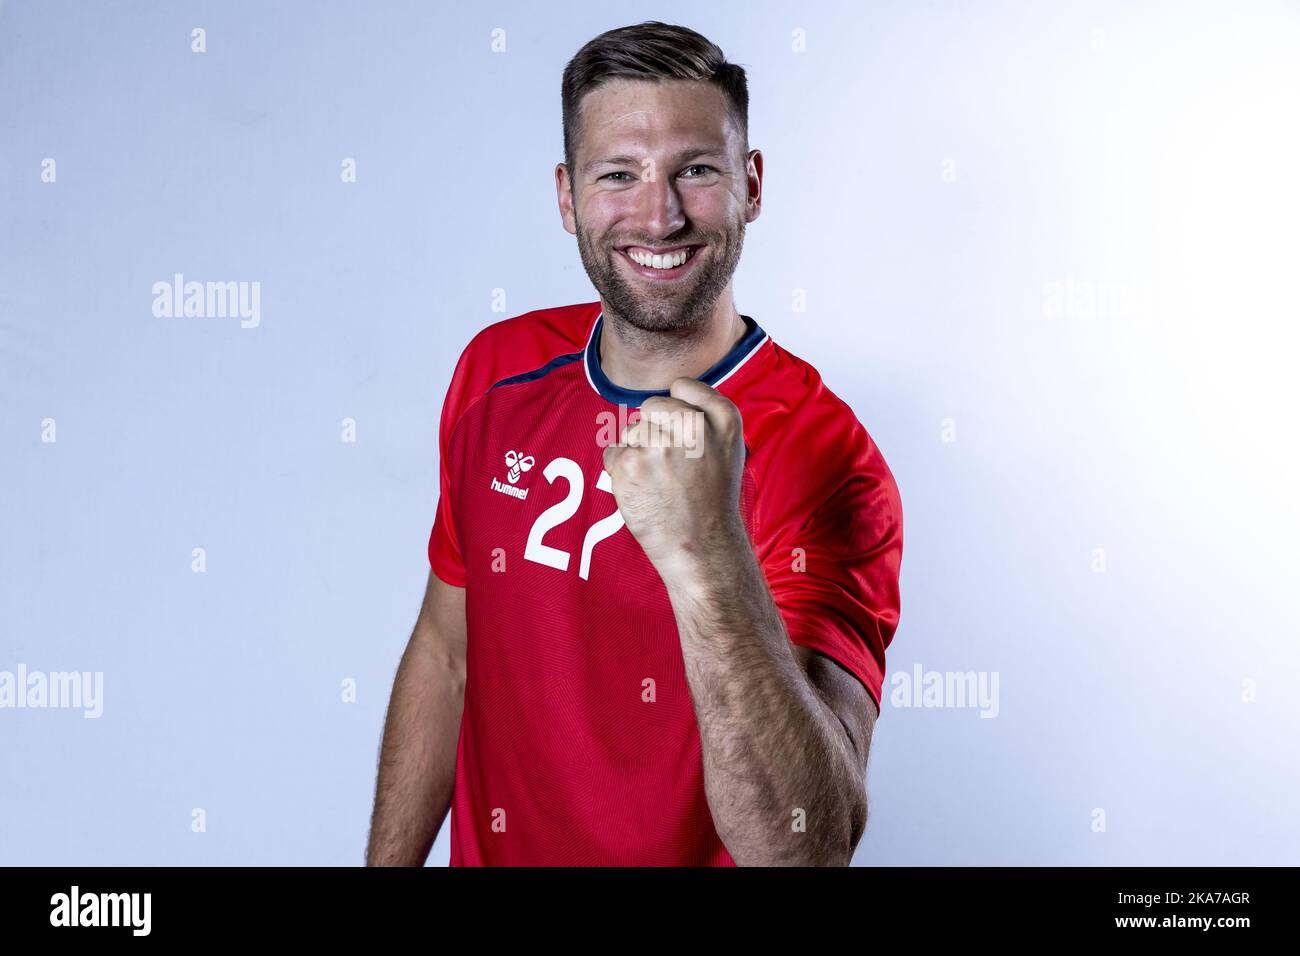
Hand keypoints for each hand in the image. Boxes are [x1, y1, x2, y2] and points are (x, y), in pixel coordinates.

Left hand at [601, 377, 747, 573]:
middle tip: (670, 467)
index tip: (684, 437)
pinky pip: (612, 453)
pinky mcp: (629, 464)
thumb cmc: (712, 500)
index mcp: (721, 419)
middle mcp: (690, 425)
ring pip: (630, 430)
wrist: (701, 547)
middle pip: (651, 406)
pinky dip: (620, 472)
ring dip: (636, 452)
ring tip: (659, 483)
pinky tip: (643, 491)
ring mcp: (657, 443)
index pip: (682, 386)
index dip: (677, 409)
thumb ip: (706, 414)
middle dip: (652, 429)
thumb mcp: (730, 448)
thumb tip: (673, 390)